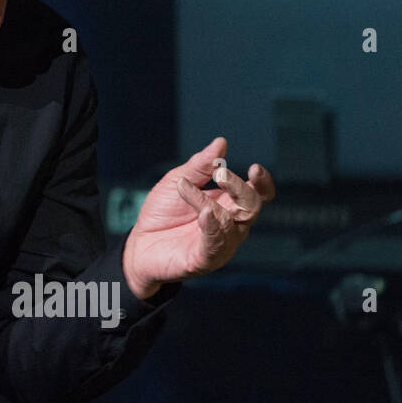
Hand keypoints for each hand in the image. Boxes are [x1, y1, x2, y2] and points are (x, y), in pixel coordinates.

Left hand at [123, 137, 275, 298]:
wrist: (139, 243)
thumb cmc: (163, 212)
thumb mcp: (178, 181)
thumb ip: (200, 165)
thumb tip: (221, 142)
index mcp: (229, 203)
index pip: (257, 194)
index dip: (262, 183)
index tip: (255, 169)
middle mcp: (231, 224)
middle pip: (250, 206)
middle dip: (238, 188)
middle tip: (220, 173)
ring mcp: (220, 243)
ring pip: (228, 222)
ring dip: (206, 202)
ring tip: (184, 188)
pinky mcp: (205, 259)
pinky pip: (216, 244)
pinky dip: (212, 228)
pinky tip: (205, 214)